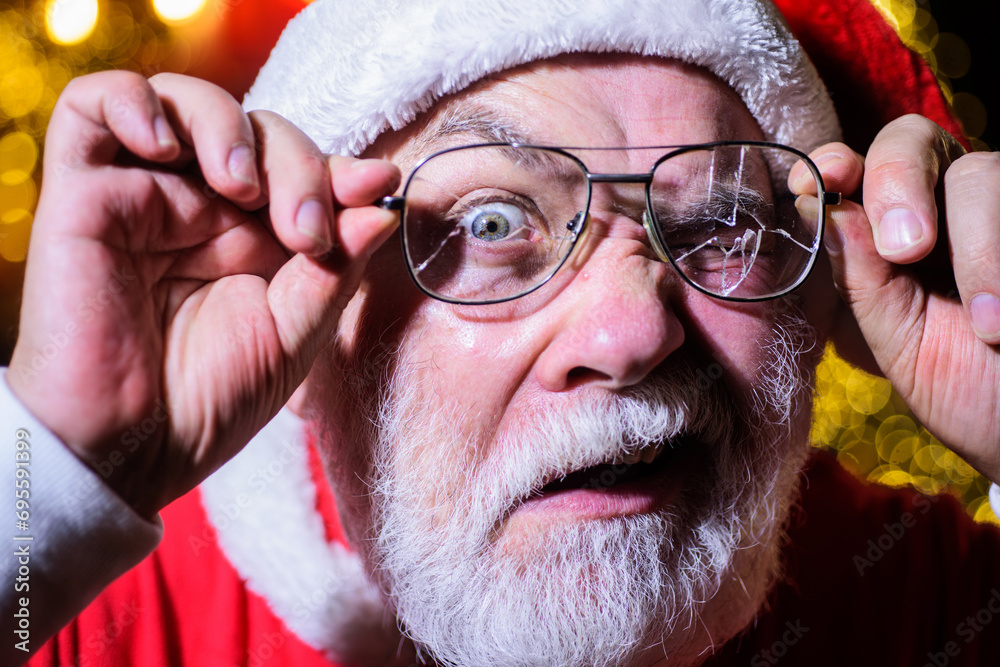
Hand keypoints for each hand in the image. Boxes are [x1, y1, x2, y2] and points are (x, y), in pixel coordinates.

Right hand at [7, 71, 399, 517]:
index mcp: (256, 241)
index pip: (303, 171)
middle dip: (298, 167)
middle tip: (306, 233)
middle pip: (260, 132)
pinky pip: (93, 105)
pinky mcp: (84, 194)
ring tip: (242, 187)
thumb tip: (383, 204)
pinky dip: (134, 102)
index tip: (380, 185)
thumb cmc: (209, 404)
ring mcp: (145, 196)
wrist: (129, 453)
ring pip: (187, 102)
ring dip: (228, 128)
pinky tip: (165, 147)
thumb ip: (335, 268)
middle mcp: (203, 210)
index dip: (340, 170)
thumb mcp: (294, 336)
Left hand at [792, 114, 999, 482]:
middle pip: (911, 141)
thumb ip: (858, 279)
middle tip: (906, 250)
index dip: (834, 162)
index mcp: (892, 230)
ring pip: (980, 172)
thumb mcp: (896, 341)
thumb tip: (819, 207)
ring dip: (977, 247)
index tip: (822, 180)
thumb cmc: (965, 388)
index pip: (856, 167)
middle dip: (896, 184)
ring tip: (985, 325)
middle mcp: (947, 205)